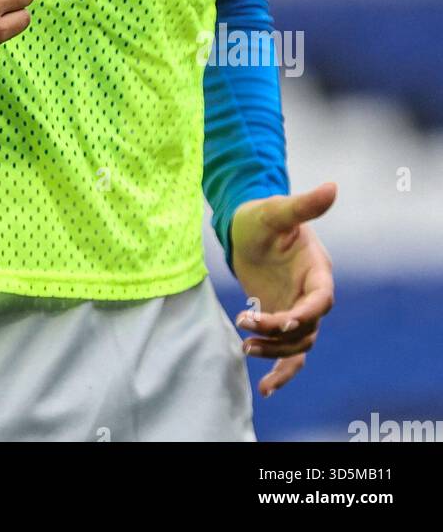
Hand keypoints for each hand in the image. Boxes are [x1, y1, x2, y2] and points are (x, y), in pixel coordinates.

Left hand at [229, 181, 336, 397]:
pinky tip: (265, 389)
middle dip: (280, 332)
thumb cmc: (260, 216)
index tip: (285, 319)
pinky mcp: (281, 320)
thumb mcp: (276, 210)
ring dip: (275, 351)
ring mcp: (297, 309)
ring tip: (245, 347)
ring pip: (297, 344)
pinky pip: (288, 354)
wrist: (242, 229)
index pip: (321, 299)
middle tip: (247, 324)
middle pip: (307, 326)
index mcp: (317, 270)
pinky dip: (280, 371)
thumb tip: (333, 186)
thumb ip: (303, 205)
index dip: (307, 312)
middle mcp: (311, 294)